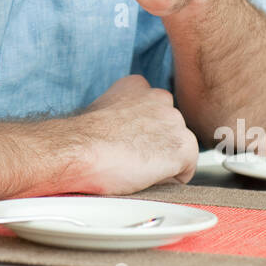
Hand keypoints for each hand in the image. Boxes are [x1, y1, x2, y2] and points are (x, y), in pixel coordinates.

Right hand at [55, 74, 197, 194]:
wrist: (81, 149)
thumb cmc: (84, 139)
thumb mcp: (101, 112)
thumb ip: (123, 115)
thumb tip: (128, 135)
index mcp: (137, 86)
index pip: (153, 112)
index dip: (141, 134)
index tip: (126, 143)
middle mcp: (160, 97)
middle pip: (168, 131)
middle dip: (156, 146)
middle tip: (130, 158)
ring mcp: (174, 120)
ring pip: (177, 150)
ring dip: (162, 162)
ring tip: (135, 167)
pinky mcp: (183, 145)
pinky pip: (184, 171)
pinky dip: (169, 179)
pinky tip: (146, 176)